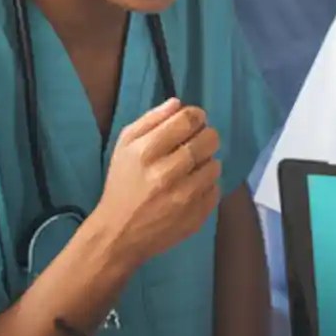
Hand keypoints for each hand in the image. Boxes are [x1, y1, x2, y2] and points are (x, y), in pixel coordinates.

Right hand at [92, 97, 222, 264]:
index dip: (196, 116)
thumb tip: (178, 103)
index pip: (188, 120)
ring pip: (215, 164)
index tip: (195, 120)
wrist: (120, 232)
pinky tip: (190, 188)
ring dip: (206, 163)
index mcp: (146, 152)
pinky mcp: (197, 215)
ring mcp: (185, 197)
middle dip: (205, 137)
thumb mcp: (124, 147)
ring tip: (190, 169)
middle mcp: (168, 173)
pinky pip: (216, 189)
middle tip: (196, 143)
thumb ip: (150, 121)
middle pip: (209, 139)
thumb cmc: (122, 184)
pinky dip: (207, 186)